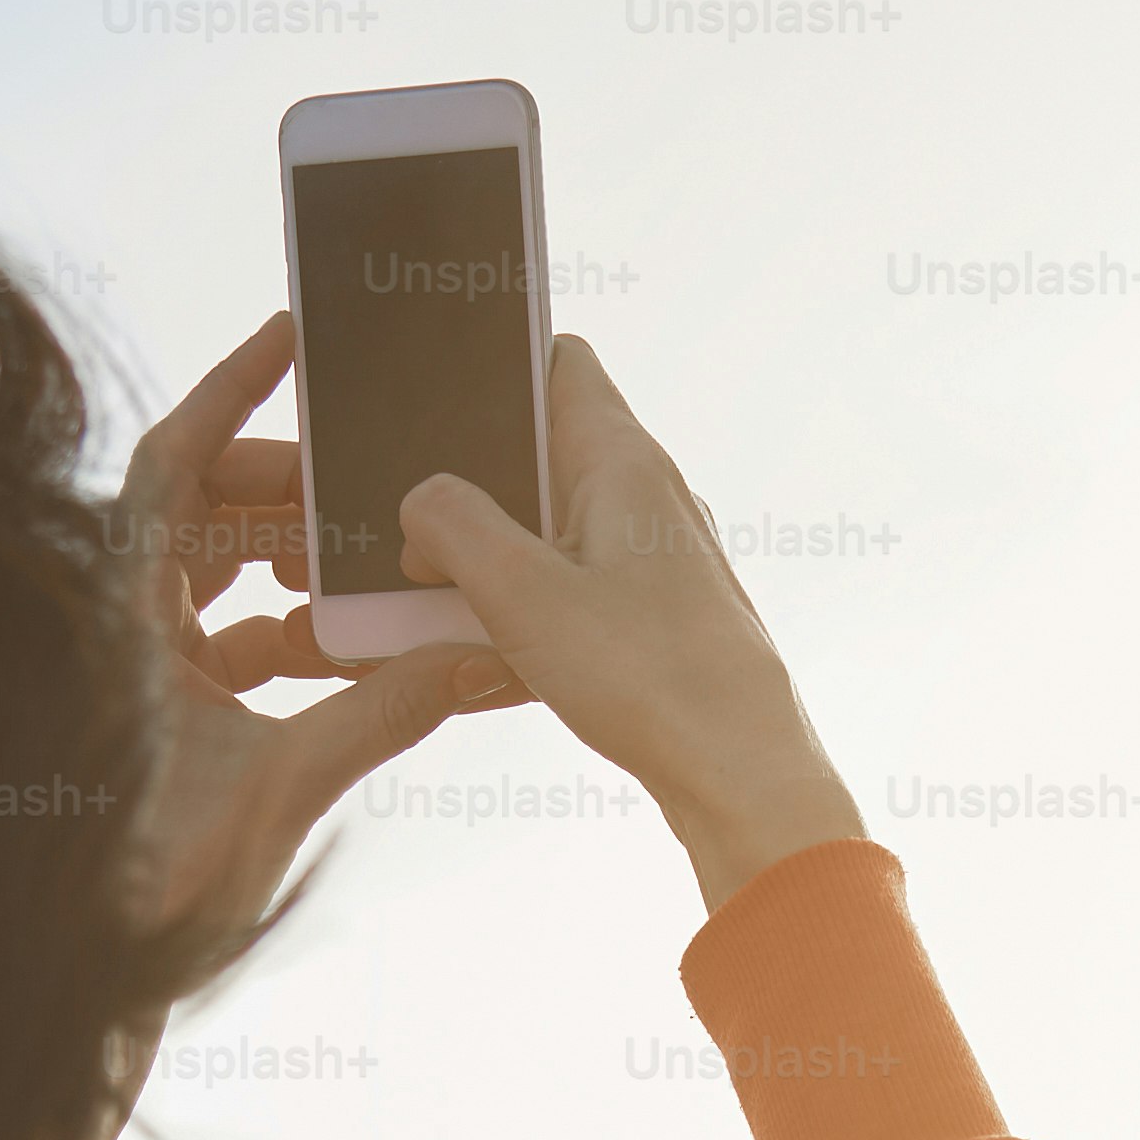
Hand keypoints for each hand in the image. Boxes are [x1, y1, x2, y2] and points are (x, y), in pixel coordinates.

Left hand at [110, 314, 462, 964]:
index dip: (226, 390)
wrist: (98, 971)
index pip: (168, 467)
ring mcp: (127, 663)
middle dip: (282, 481)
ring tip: (361, 546)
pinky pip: (215, 623)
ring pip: (205, 562)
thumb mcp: (284, 790)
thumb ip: (376, 716)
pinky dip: (275, 611)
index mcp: (119, 622)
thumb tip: (465, 659)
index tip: (291, 337)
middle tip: (364, 475)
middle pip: (195, 504)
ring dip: (282, 547)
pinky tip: (335, 627)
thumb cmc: (161, 889)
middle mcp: (111, 626)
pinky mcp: (150, 704)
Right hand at [390, 336, 865, 909]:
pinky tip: (474, 660)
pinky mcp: (655, 621)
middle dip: (469, 477)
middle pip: (541, 452)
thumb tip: (423, 502)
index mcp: (622, 462)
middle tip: (397, 508)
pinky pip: (570, 597)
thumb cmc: (652, 678)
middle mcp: (647, 499)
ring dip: (489, 556)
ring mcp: (656, 562)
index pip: (557, 364)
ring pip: (550, 532)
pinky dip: (521, 614)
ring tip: (418, 588)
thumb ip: (455, 527)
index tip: (425, 383)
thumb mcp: (522, 593)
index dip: (492, 362)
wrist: (743, 777)